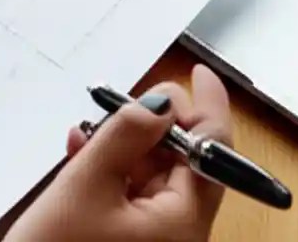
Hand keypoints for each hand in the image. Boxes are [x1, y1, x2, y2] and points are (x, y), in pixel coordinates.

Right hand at [5, 65, 232, 241]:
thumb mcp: (86, 183)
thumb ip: (125, 133)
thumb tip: (160, 100)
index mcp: (184, 221)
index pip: (214, 149)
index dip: (207, 105)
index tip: (199, 72)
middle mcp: (181, 233)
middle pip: (187, 160)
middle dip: (155, 126)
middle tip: (124, 102)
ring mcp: (158, 241)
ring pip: (157, 176)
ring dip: (127, 147)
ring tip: (90, 129)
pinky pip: (135, 197)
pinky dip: (114, 172)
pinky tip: (82, 153)